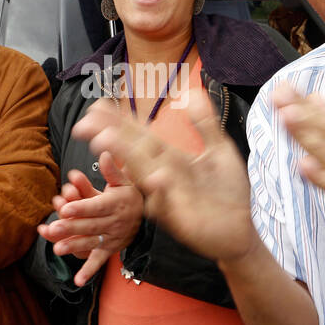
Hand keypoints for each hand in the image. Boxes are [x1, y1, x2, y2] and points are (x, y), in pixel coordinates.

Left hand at [37, 151, 142, 284]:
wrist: (149, 215)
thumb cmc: (131, 194)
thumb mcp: (125, 180)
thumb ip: (113, 169)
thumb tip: (106, 152)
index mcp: (115, 204)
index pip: (96, 206)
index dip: (81, 207)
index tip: (65, 207)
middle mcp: (114, 222)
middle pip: (89, 225)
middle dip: (70, 227)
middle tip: (52, 228)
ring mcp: (111, 237)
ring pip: (90, 242)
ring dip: (74, 246)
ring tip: (57, 249)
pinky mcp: (110, 249)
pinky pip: (99, 261)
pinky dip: (89, 271)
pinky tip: (78, 281)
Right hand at [72, 93, 256, 263]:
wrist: (240, 231)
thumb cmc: (225, 193)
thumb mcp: (219, 151)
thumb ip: (204, 124)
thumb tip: (192, 94)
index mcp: (168, 157)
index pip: (139, 134)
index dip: (118, 120)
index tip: (97, 105)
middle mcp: (161, 174)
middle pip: (132, 149)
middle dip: (108, 134)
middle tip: (84, 122)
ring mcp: (166, 196)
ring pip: (142, 172)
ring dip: (124, 155)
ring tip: (104, 138)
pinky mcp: (178, 216)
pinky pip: (168, 203)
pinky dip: (161, 191)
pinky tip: (156, 178)